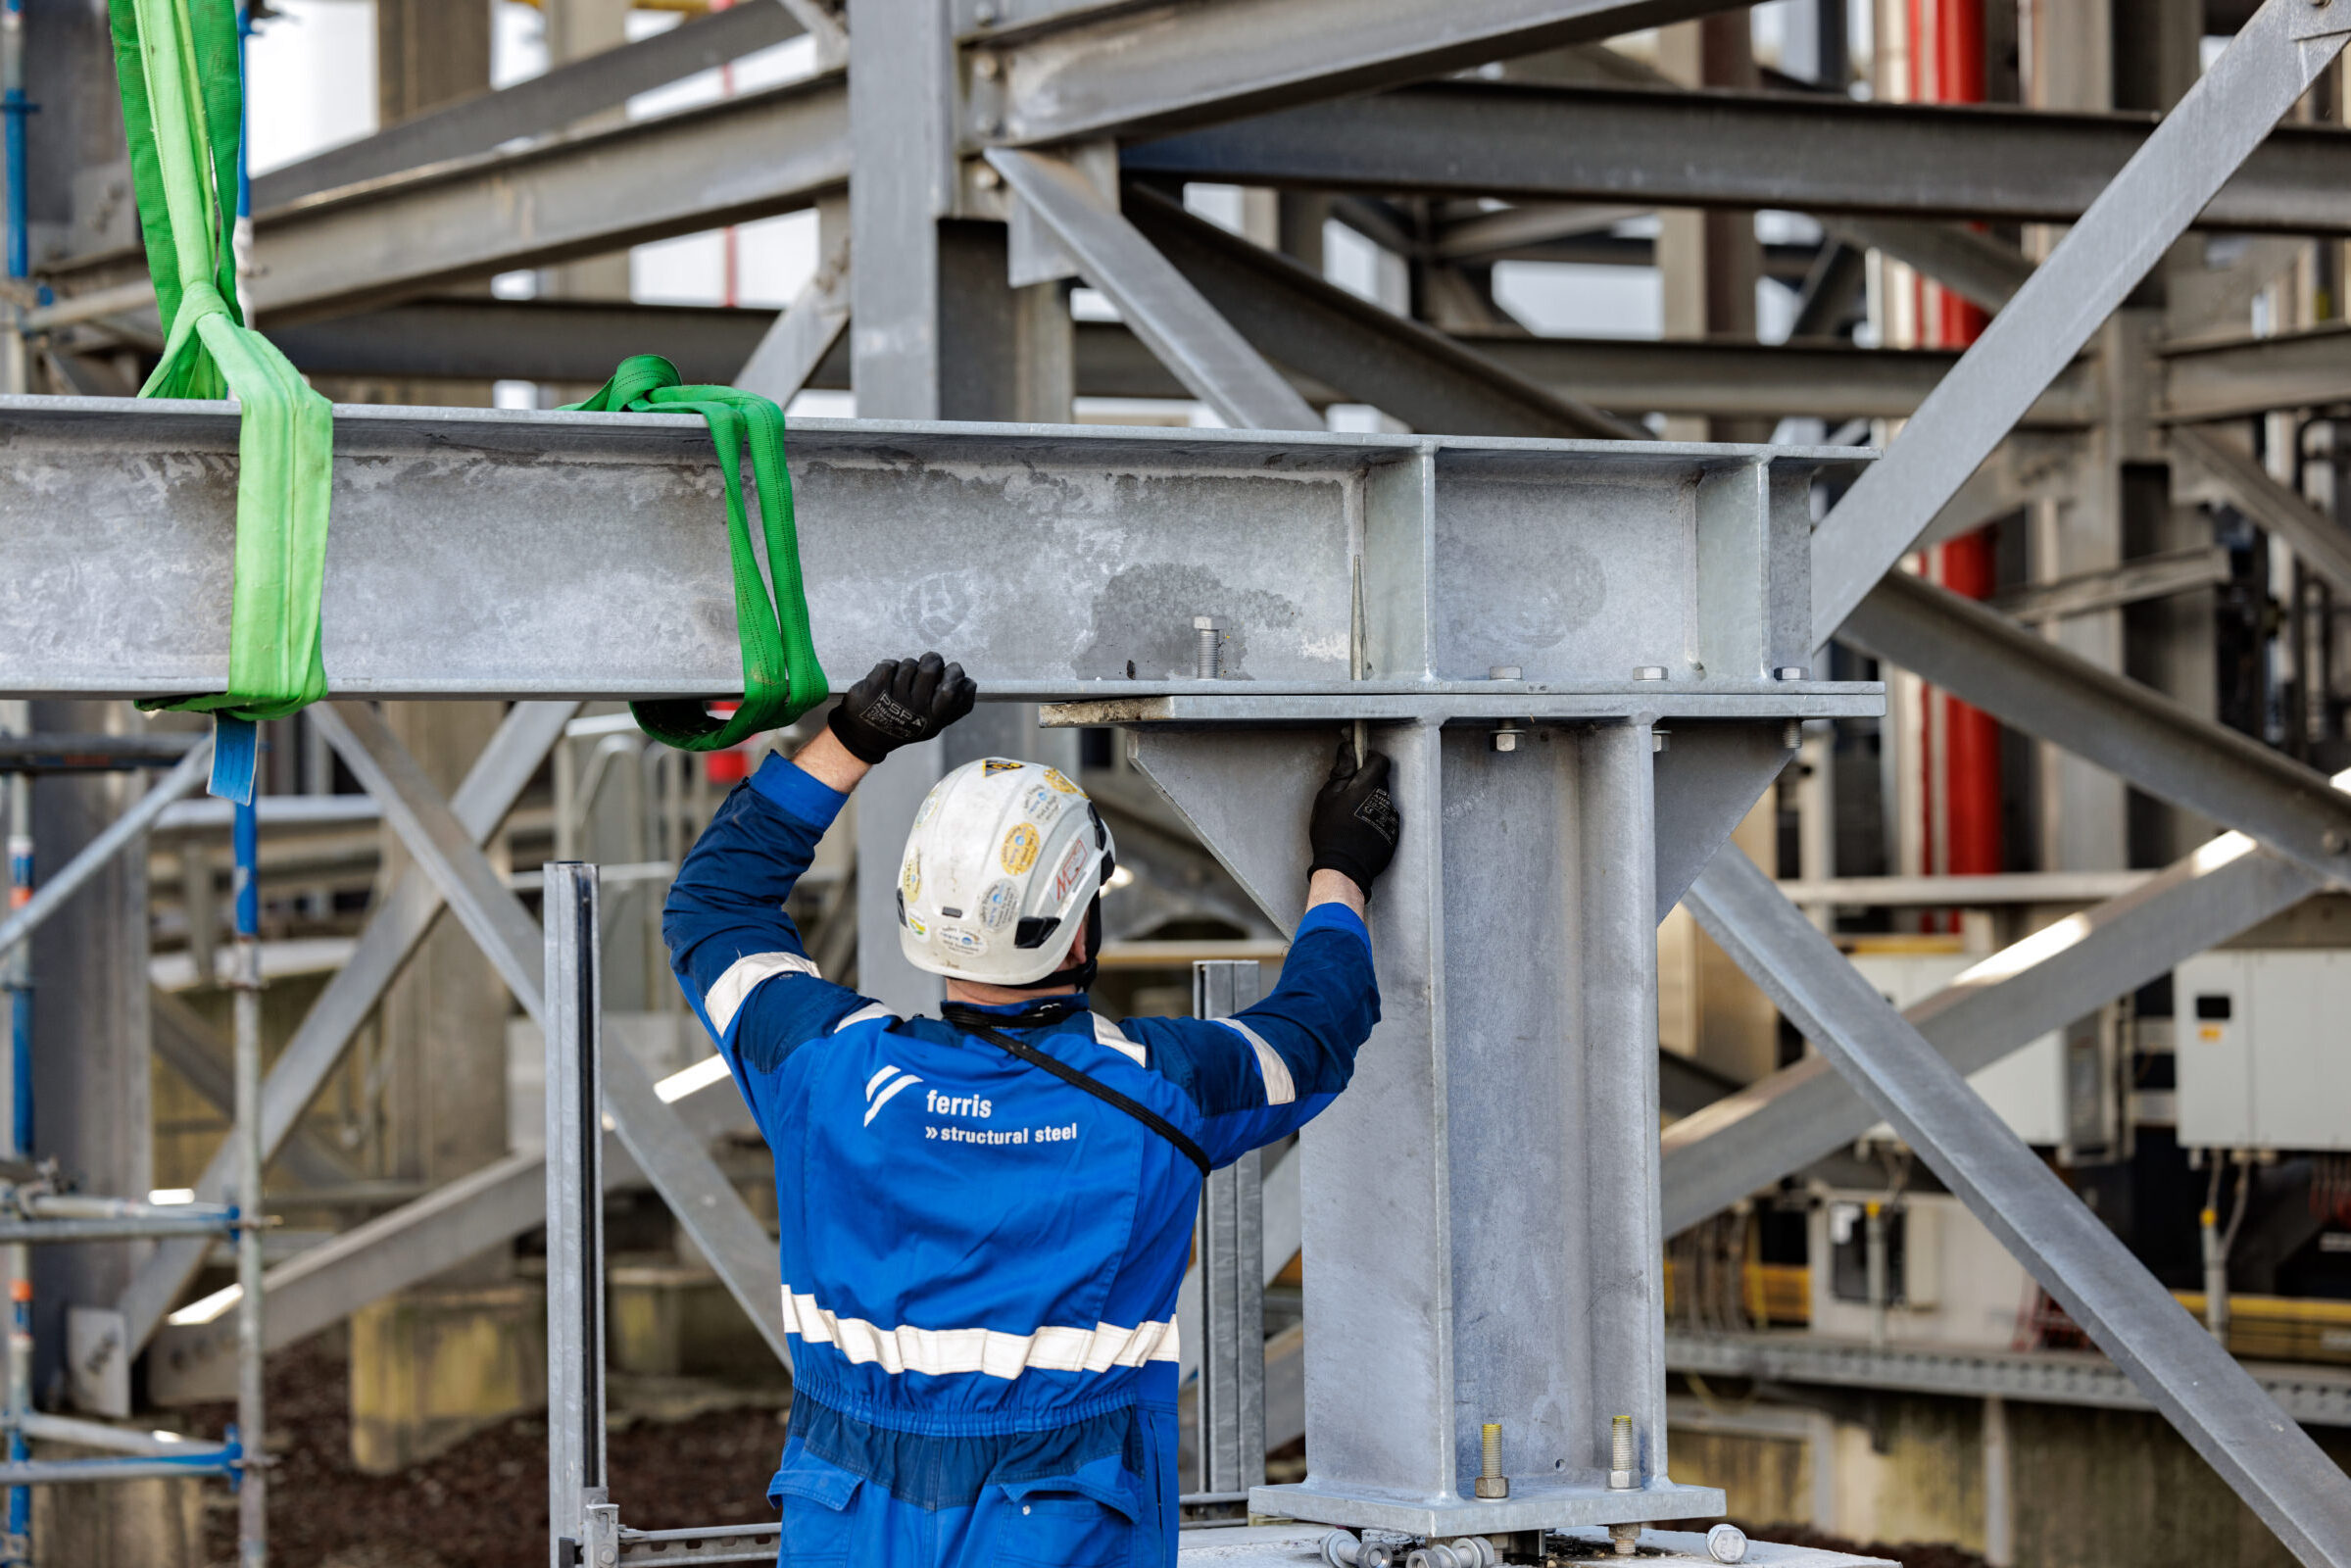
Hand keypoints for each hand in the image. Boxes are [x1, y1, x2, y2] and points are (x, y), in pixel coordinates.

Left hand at [826, 653, 977, 763]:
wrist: (866, 738)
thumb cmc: (903, 725)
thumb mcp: (931, 724)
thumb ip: (952, 706)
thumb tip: (969, 683)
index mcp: (934, 719)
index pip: (954, 689)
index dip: (955, 675)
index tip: (949, 673)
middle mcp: (916, 710)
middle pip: (932, 667)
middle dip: (931, 659)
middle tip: (928, 665)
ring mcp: (895, 700)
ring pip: (909, 663)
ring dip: (907, 666)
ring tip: (903, 679)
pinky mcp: (875, 690)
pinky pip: (889, 664)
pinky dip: (888, 667)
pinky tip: (886, 681)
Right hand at [1307, 736, 1399, 897]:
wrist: (1343, 868)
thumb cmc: (1330, 833)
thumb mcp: (1326, 797)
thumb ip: (1341, 771)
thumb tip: (1349, 751)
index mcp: (1367, 787)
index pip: (1380, 761)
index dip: (1369, 759)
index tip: (1358, 766)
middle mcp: (1384, 800)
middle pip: (1380, 781)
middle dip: (1366, 784)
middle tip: (1348, 798)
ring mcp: (1391, 818)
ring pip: (1382, 800)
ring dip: (1370, 803)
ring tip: (1352, 819)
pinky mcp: (1393, 833)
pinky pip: (1385, 818)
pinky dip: (1375, 820)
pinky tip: (1360, 832)